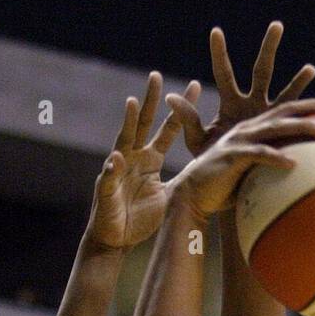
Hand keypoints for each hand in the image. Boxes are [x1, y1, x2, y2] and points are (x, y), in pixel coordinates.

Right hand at [86, 72, 187, 250]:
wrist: (116, 239)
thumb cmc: (140, 218)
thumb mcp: (168, 196)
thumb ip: (183, 180)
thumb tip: (209, 173)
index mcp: (150, 159)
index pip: (168, 129)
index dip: (181, 111)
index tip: (194, 86)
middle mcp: (133, 158)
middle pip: (144, 124)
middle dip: (150, 100)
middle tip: (157, 75)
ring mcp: (118, 170)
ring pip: (123, 141)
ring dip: (128, 123)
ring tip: (133, 104)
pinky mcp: (105, 189)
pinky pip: (109, 178)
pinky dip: (113, 169)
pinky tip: (117, 159)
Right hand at [166, 99, 314, 218]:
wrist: (196, 194)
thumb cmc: (227, 185)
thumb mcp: (252, 172)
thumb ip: (272, 165)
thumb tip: (299, 173)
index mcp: (258, 126)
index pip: (292, 110)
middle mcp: (251, 126)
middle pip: (289, 109)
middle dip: (314, 102)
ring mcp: (242, 139)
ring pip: (276, 128)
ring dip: (300, 126)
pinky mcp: (233, 155)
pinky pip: (258, 155)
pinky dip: (275, 159)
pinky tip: (292, 164)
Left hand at [170, 20, 314, 157]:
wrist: (229, 186)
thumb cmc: (213, 163)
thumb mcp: (198, 141)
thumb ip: (188, 119)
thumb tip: (169, 97)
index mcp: (230, 102)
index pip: (223, 73)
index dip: (219, 54)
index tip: (216, 32)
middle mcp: (252, 103)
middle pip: (261, 70)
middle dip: (269, 48)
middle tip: (277, 26)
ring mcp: (268, 116)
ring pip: (285, 93)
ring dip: (298, 80)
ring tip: (310, 69)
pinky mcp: (280, 132)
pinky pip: (296, 123)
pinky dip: (310, 115)